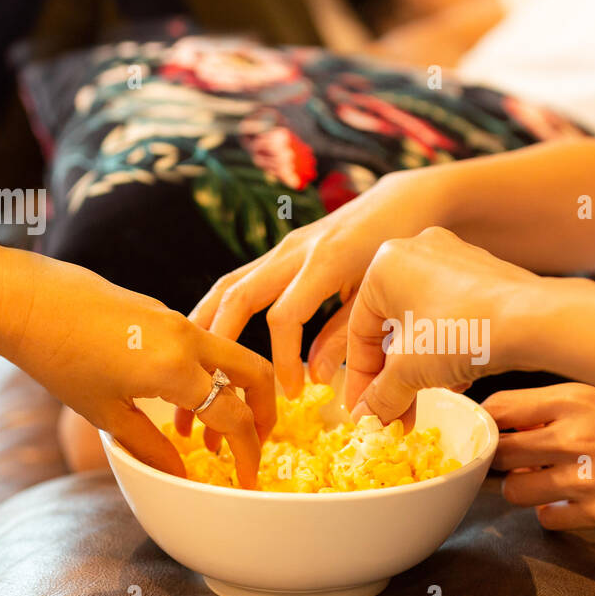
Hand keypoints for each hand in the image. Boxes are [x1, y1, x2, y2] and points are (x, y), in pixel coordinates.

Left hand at [0, 253, 274, 486]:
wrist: (27, 300)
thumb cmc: (58, 357)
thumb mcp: (104, 414)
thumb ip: (150, 447)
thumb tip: (180, 473)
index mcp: (176, 369)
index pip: (234, 416)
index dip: (248, 453)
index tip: (247, 478)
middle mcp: (188, 339)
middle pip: (256, 374)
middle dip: (265, 414)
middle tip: (253, 445)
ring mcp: (178, 321)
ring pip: (231, 358)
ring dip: (232, 396)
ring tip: (206, 436)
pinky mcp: (164, 312)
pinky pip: (204, 347)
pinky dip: (207, 377)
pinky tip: (176, 402)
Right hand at [190, 170, 446, 397]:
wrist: (405, 202)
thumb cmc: (401, 252)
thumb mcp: (382, 294)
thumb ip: (348, 334)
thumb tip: (316, 376)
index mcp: (327, 261)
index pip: (284, 317)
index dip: (283, 359)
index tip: (291, 393)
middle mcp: (296, 250)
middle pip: (241, 295)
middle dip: (220, 340)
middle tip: (212, 382)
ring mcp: (284, 247)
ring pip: (231, 283)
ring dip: (206, 321)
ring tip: (190, 359)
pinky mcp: (281, 251)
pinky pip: (241, 279)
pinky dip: (221, 308)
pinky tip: (208, 333)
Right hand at [344, 226, 542, 421]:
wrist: (534, 319)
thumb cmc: (461, 332)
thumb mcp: (409, 371)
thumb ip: (380, 396)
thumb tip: (366, 418)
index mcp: (384, 263)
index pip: (360, 331)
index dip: (359, 380)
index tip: (363, 410)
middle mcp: (417, 251)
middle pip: (392, 326)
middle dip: (393, 376)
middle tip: (394, 412)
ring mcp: (453, 258)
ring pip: (423, 321)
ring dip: (420, 365)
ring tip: (427, 399)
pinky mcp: (483, 272)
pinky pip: (452, 313)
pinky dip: (447, 346)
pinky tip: (457, 376)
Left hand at [482, 383, 594, 531]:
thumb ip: (557, 403)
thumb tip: (511, 419)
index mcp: (573, 399)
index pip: (499, 408)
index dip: (486, 421)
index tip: (489, 428)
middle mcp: (574, 437)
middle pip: (499, 453)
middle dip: (500, 457)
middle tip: (514, 458)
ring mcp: (585, 478)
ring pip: (514, 492)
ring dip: (522, 488)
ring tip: (541, 480)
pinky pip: (547, 519)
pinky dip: (551, 513)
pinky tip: (566, 501)